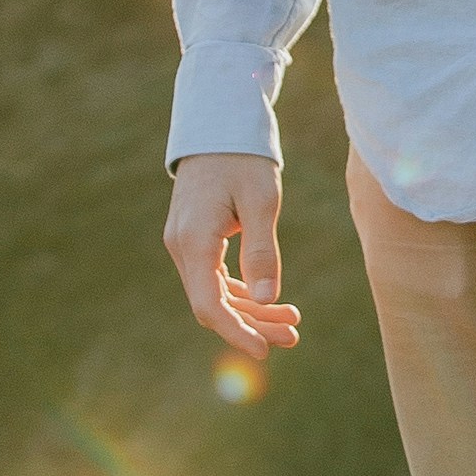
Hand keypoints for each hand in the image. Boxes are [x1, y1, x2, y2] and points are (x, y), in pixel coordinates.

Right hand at [167, 155, 302, 362]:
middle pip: (212, 305)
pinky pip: (213, 277)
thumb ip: (263, 252)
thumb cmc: (243, 158)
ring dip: (249, 311)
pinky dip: (240, 292)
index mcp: (194, 240)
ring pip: (214, 293)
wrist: (218, 124)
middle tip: (294, 335)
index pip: (210, 306)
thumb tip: (267, 301)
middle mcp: (180, 246)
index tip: (266, 352)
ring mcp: (183, 243)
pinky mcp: (193, 238)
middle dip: (252, 325)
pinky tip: (269, 300)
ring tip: (291, 320)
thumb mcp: (261, 202)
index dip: (238, 333)